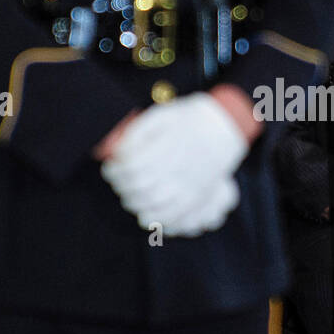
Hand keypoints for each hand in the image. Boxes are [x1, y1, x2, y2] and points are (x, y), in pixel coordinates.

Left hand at [100, 91, 249, 236]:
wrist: (223, 127)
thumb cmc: (187, 119)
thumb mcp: (161, 114)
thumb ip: (137, 132)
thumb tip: (116, 152)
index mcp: (168, 146)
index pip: (132, 167)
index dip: (115, 172)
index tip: (110, 168)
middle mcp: (179, 167)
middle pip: (140, 188)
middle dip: (122, 187)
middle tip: (117, 181)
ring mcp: (190, 184)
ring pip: (154, 204)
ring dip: (135, 203)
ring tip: (128, 195)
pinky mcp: (197, 195)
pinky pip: (174, 215)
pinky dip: (155, 219)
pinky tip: (145, 215)